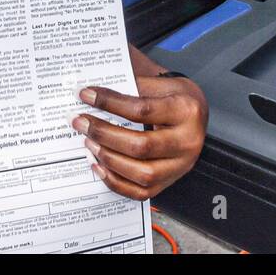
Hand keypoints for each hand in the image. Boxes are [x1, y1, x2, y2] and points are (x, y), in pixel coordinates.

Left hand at [71, 77, 207, 199]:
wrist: (195, 114)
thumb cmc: (173, 96)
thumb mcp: (160, 82)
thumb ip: (130, 86)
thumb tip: (92, 93)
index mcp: (186, 111)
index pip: (141, 110)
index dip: (110, 103)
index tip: (86, 94)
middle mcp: (188, 142)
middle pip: (140, 146)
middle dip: (104, 134)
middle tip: (80, 121)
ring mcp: (181, 166)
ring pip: (141, 173)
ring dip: (108, 158)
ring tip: (88, 141)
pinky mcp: (170, 182)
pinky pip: (140, 192)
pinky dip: (115, 181)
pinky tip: (97, 164)